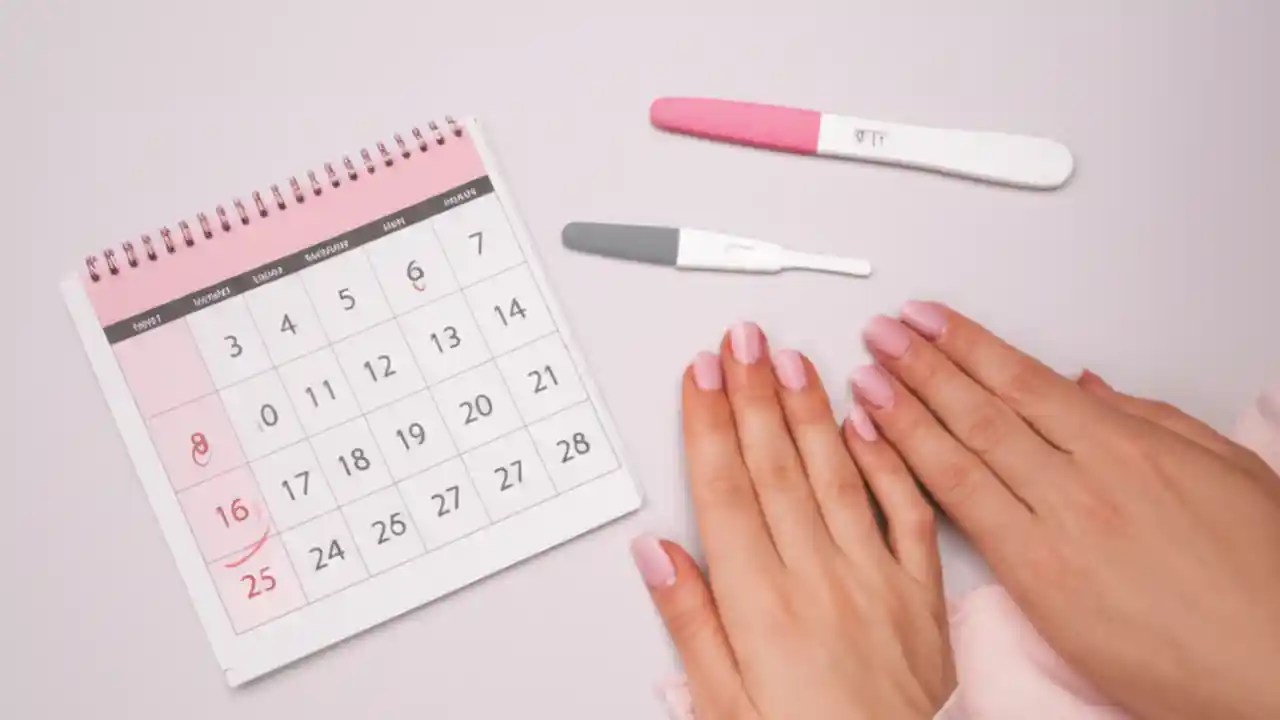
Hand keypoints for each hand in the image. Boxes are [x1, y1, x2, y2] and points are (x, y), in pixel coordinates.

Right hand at [633, 323, 954, 719]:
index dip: (710, 424)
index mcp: (762, 605)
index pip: (726, 490)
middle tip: (741, 340)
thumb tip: (656, 555)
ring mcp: (875, 579)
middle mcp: (819, 579)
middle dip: (754, 394)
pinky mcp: (921, 592)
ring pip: (837, 474)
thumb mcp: (724, 710)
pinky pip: (906, 510)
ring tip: (792, 359)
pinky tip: (867, 421)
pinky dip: (886, 460)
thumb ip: (691, 626)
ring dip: (810, 410)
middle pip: (776, 466)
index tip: (701, 375)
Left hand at [853, 301, 1279, 719]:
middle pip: (982, 409)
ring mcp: (1054, 531)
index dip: (967, 344)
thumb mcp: (1227, 471)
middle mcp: (1083, 481)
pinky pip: (960, 514)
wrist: (1275, 667)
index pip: (1024, 380)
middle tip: (882, 334)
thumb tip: (1083, 385)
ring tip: (867, 378)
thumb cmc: (1262, 580)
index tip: (928, 319)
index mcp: (1126, 447)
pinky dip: (913, 474)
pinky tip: (882, 449)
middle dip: (923, 365)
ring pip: (961, 455)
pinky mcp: (1035, 582)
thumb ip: (1146, 419)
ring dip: (904, 411)